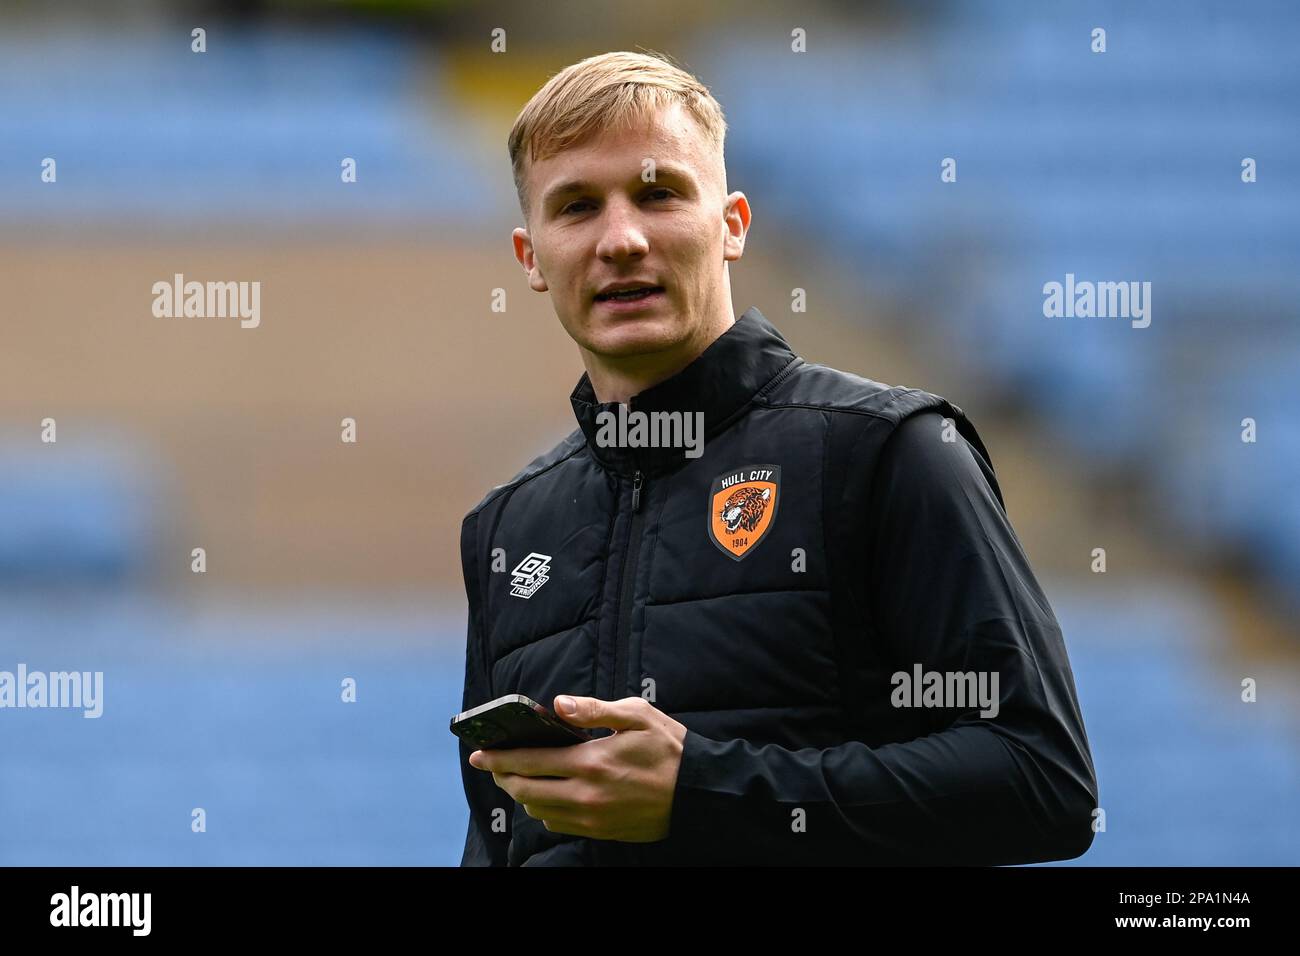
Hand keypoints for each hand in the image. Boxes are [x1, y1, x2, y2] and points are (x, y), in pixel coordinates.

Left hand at [468, 695, 687, 842]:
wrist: (699, 793)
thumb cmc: (670, 749)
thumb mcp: (637, 715)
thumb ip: (594, 709)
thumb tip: (557, 705)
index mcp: (591, 762)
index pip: (530, 762)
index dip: (499, 758)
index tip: (479, 753)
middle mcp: (586, 795)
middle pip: (526, 791)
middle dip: (503, 777)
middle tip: (493, 764)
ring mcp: (593, 818)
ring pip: (539, 810)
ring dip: (524, 794)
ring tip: (519, 776)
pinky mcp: (602, 831)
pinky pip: (559, 824)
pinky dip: (545, 810)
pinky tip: (548, 795)